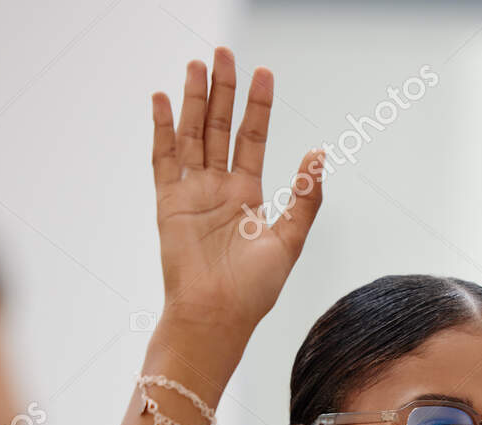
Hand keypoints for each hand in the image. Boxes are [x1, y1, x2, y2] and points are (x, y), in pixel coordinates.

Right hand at [149, 47, 323, 348]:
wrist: (217, 315)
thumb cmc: (254, 290)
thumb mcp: (289, 239)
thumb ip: (305, 197)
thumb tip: (320, 155)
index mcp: (247, 195)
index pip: (252, 138)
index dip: (257, 106)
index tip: (264, 73)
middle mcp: (218, 188)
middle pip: (219, 127)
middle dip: (223, 91)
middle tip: (223, 53)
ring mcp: (191, 193)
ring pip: (191, 135)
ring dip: (194, 100)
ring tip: (197, 65)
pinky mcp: (168, 203)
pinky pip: (163, 159)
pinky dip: (161, 129)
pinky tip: (161, 100)